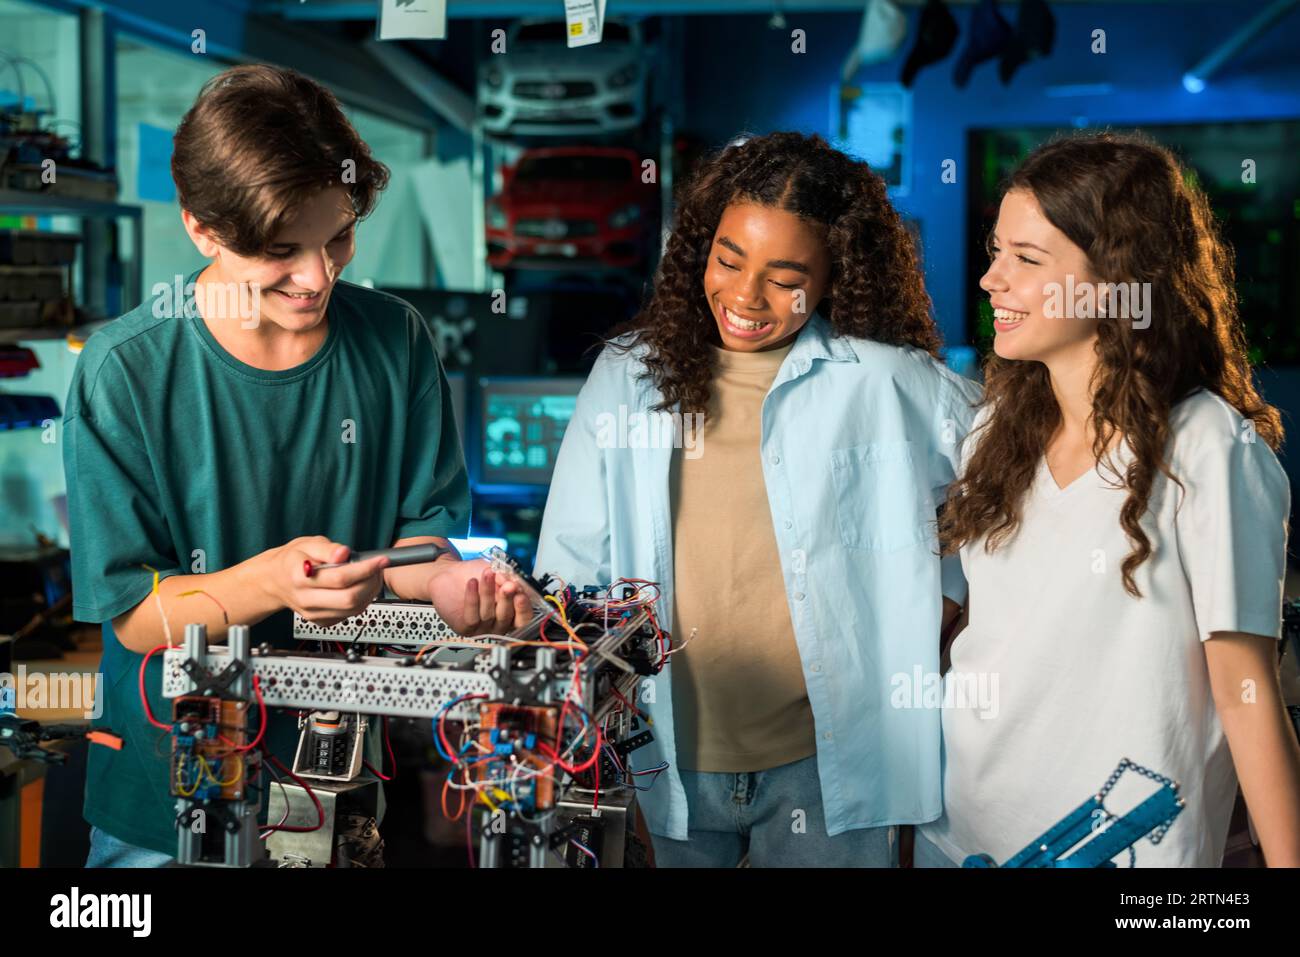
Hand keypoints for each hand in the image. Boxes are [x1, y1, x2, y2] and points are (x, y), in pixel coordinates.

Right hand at [260, 536, 388, 626]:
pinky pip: (350, 615)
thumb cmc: (292, 560)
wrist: (275, 581)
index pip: (340, 578)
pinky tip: (361, 587)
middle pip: (350, 598)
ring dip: (370, 592)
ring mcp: (314, 614)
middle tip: (378, 568)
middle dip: (371, 582)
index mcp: (301, 577)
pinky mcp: (321, 621)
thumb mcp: (307, 544)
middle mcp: (306, 599)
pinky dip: (362, 601)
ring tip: (371, 575)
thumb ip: (327, 548)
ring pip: (353, 609)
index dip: (366, 569)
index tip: (380, 560)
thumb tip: (344, 553)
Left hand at [426, 559, 534, 635]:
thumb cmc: (475, 573)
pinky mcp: (465, 627)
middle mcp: (498, 623)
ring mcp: (482, 627)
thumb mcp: (497, 572)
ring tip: (487, 574)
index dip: (524, 608)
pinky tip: (472, 583)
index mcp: (510, 612)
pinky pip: (472, 616)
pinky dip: (473, 598)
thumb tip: (516, 585)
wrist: (449, 572)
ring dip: (488, 592)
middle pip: (507, 618)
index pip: (523, 618)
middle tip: (508, 585)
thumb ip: (508, 579)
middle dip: (507, 599)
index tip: (521, 594)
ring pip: (489, 615)